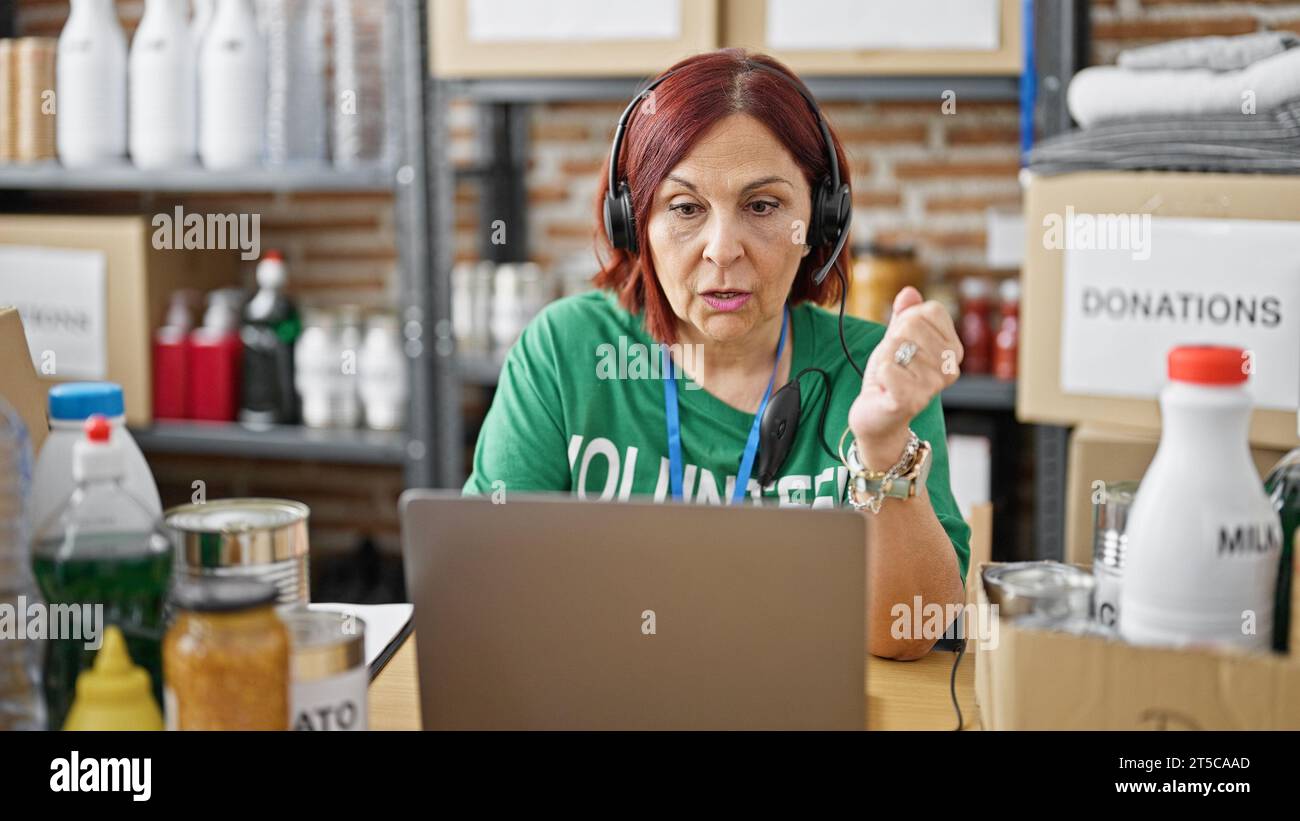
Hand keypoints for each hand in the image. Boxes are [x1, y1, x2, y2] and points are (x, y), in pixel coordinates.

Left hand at [847, 286, 962, 470]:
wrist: (879, 416)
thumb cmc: (892, 376)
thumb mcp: (898, 340)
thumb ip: (905, 315)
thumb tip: (909, 293)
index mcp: (953, 349)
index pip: (930, 311)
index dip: (907, 321)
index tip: (904, 344)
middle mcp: (950, 368)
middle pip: (911, 326)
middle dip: (892, 341)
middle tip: (894, 363)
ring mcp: (933, 386)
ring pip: (895, 346)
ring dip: (884, 359)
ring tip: (890, 377)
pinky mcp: (911, 400)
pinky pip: (886, 368)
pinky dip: (879, 374)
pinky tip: (885, 388)